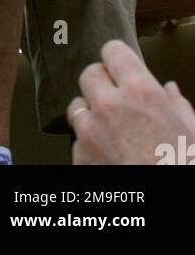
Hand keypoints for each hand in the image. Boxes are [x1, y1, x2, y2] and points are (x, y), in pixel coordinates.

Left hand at [68, 40, 194, 164]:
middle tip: (116, 99)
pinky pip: (76, 139)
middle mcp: (110, 105)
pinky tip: (108, 155)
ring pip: (77, 105)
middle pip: (89, 73)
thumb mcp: (192, 135)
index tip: (121, 68)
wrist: (165, 209)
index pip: (112, 50)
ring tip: (110, 130)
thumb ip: (179, 107)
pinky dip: (87, 144)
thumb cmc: (182, 168)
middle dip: (101, 84)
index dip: (118, 60)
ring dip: (89, 113)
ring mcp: (90, 131)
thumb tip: (170, 91)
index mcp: (141, 92)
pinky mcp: (79, 157)